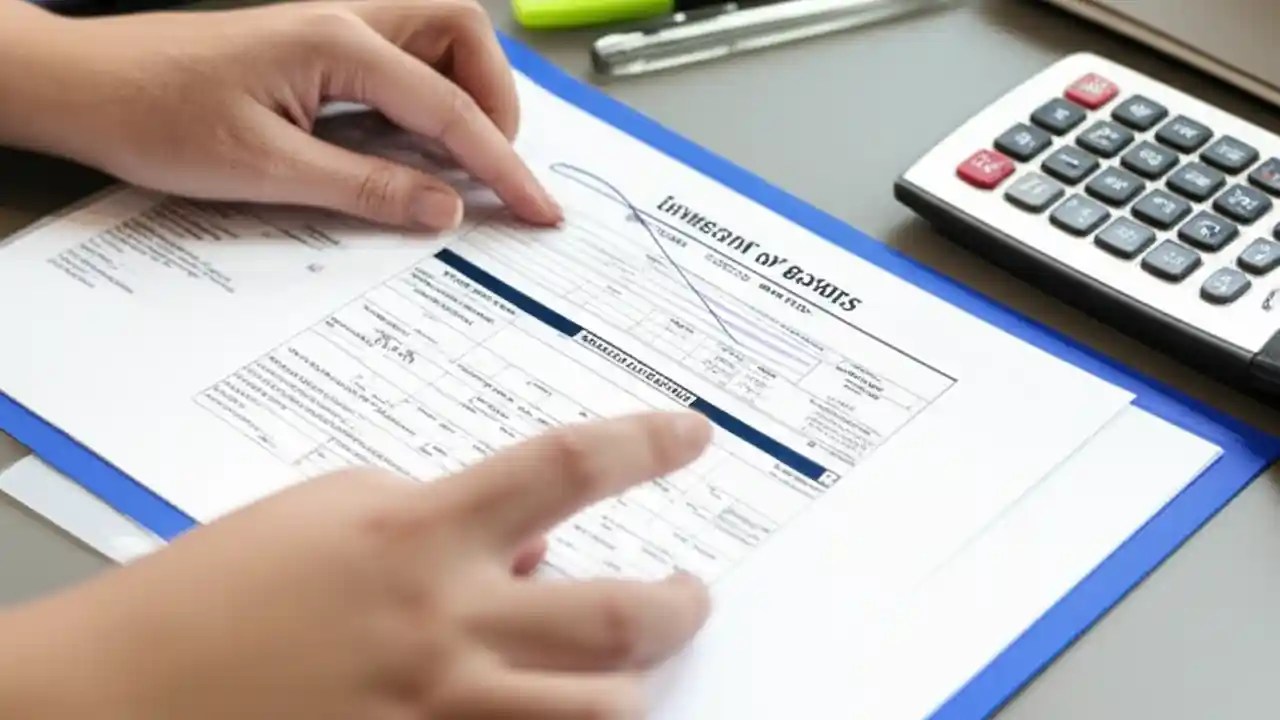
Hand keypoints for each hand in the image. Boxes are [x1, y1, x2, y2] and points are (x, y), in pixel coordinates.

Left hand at [0, 0, 560, 230]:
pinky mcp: (319, 49)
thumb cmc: (155, 117)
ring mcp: (334, 29)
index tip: (538, 209)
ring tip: (463, 164)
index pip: (450, 106)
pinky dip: (427, 103)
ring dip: (465, 97)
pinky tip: (416, 150)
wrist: (86, 86)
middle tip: (494, 171)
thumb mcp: (266, 171)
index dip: (503, 165)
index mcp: (339, 43)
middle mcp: (347, 20)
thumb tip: (446, 208)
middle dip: (496, 101)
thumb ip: (367, 188)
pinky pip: (401, 64)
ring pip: (437, 42)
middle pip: (463, 35)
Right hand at [0, 412, 712, 719]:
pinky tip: (548, 710)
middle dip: (681, 602)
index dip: (646, 445)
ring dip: (634, 690)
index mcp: (421, 533)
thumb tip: (535, 551)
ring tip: (631, 671)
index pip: (569, 469)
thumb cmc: (225, 588)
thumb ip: (444, 519)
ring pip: (602, 715)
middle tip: (690, 591)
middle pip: (623, 616)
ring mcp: (440, 714)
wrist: (126, 693)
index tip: (689, 437)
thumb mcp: (340, 512)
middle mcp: (446, 627)